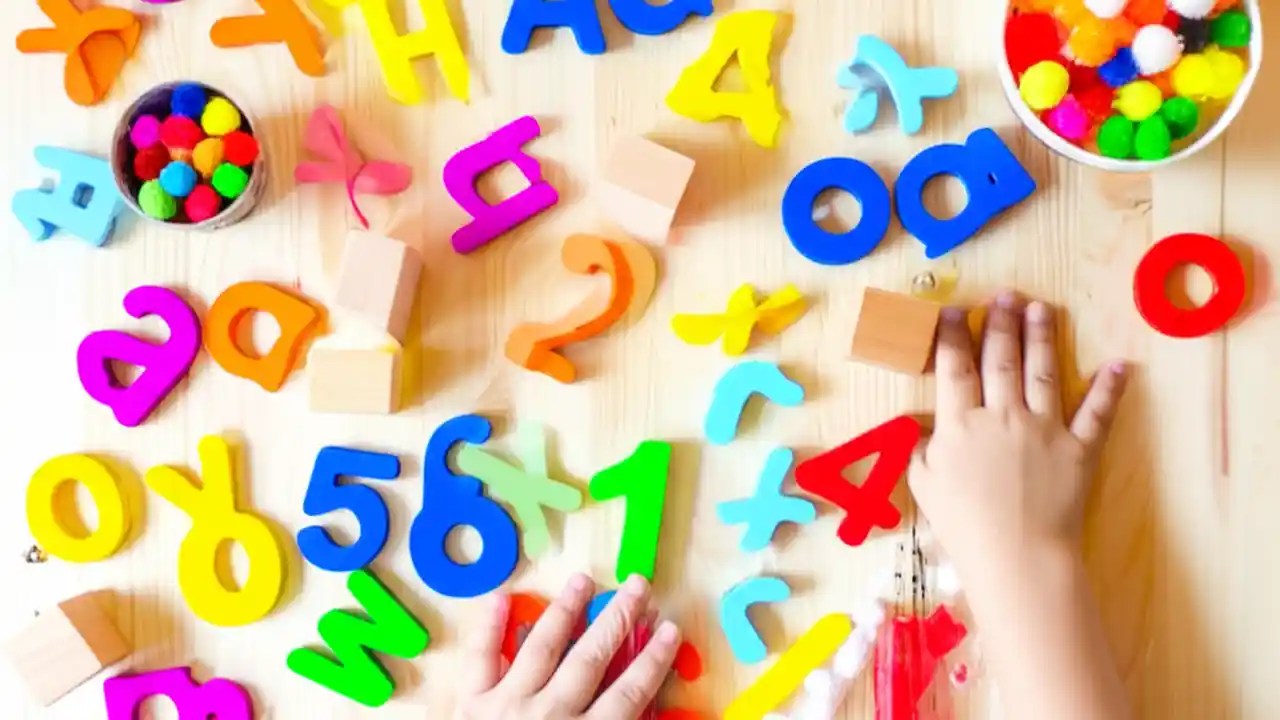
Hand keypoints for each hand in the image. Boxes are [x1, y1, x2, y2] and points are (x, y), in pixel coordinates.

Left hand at [455, 573, 680, 719]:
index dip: (652, 661)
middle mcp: (549, 715)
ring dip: (565, 611)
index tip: (670, 629)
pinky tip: (504, 596)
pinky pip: (480, 657)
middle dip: (617, 620)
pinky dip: (489, 625)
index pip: (628, 694)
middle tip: (637, 585)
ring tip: (583, 579)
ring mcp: (506, 705)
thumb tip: (644, 718)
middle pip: (591, 659)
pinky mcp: (469, 704)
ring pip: (543, 647)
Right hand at [909, 292, 1127, 592]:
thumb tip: (931, 428)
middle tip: (1005, 295)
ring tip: (1041, 308)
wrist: (1017, 556)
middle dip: (1002, 323)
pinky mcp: (1079, 449)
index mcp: (961, 424)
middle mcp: (1003, 415)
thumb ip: (924, 449)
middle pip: (1001, 359)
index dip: (954, 335)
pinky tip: (1117, 364)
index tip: (955, 310)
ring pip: (1042, 373)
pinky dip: (1109, 388)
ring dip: (1042, 337)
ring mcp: (1045, 429)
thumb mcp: (924, 485)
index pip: (955, 368)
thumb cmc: (963, 525)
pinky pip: (1097, 413)